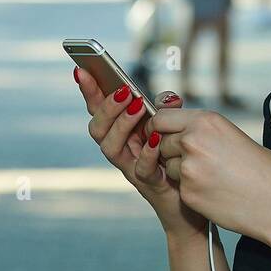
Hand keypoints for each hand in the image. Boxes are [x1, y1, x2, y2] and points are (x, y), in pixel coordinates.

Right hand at [74, 67, 206, 242]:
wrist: (190, 200)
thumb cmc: (177, 158)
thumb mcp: (172, 126)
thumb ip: (167, 109)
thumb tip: (169, 98)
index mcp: (122, 132)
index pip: (99, 109)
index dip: (89, 91)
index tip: (81, 70)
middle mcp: (121, 149)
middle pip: (97, 128)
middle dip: (107, 106)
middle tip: (125, 90)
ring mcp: (130, 167)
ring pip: (110, 147)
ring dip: (121, 124)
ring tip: (138, 105)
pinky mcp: (148, 183)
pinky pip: (140, 169)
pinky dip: (146, 152)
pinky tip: (155, 138)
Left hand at [152, 106, 270, 241]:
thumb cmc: (264, 169)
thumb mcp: (232, 135)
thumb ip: (201, 130)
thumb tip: (178, 127)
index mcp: (206, 120)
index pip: (161, 118)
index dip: (159, 128)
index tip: (164, 135)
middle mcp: (193, 140)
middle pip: (160, 142)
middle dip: (171, 151)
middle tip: (196, 161)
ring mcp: (188, 168)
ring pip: (167, 165)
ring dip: (179, 170)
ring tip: (211, 176)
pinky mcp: (188, 192)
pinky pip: (178, 186)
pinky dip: (190, 189)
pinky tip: (214, 191)